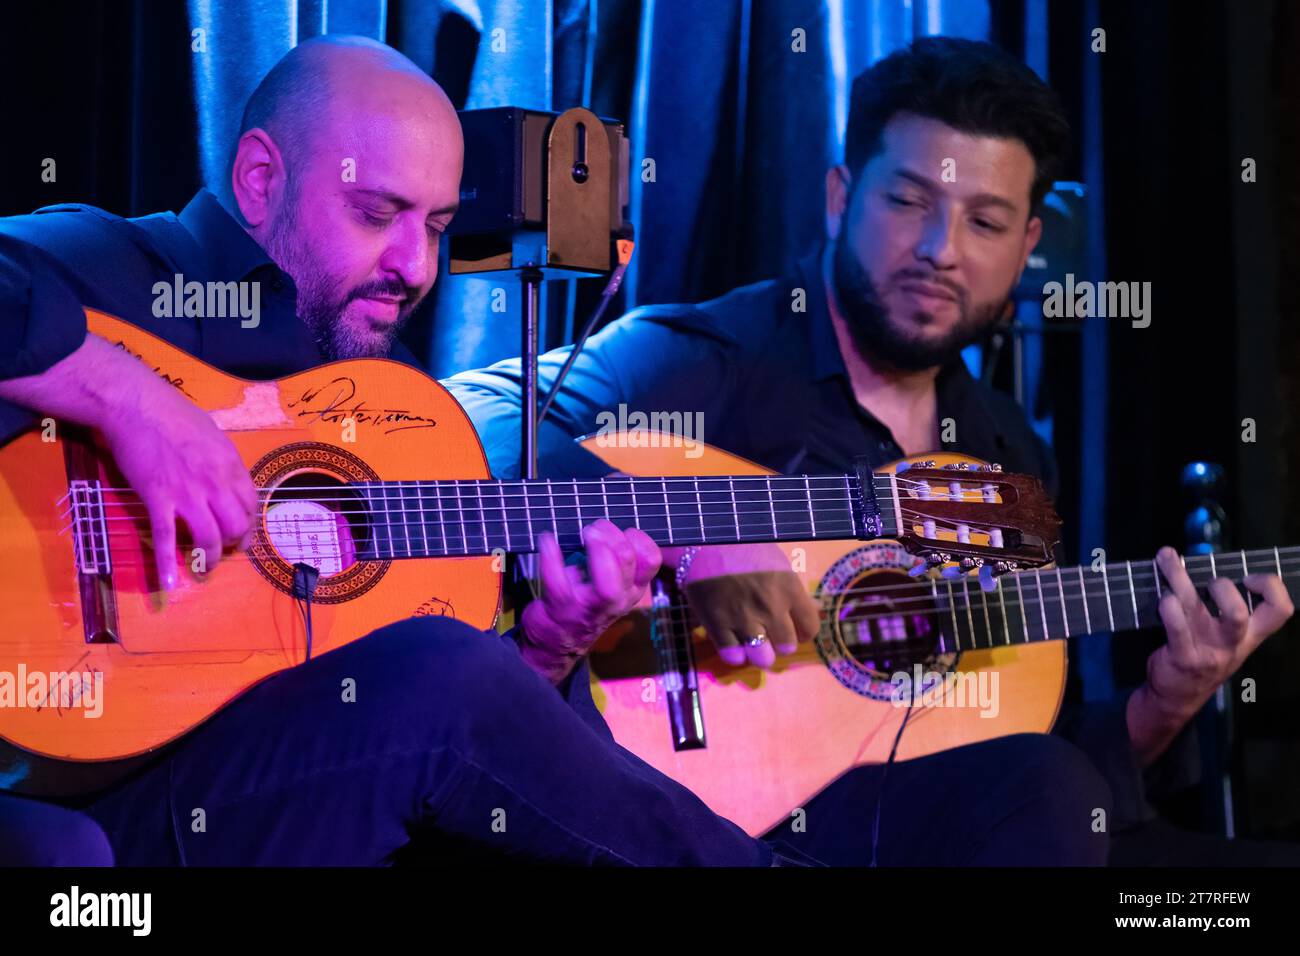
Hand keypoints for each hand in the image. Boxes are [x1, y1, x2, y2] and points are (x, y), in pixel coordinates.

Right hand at [101, 373, 256, 589]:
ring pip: (209, 538)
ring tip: (205, 568)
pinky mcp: (158, 500)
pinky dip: (166, 564)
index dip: (249, 524)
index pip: (251, 505)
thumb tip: (227, 475)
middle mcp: (216, 484)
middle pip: (236, 526)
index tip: (243, 533)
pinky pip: (166, 538)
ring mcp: (188, 494)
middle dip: (234, 543)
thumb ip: (223, 460)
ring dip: (209, 559)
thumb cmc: (174, 414)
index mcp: (231, 466)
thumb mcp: (213, 434)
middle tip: (225, 549)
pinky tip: (168, 583)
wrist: (138, 406)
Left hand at [519, 519, 660, 682]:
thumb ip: (614, 555)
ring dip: (596, 549)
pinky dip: (551, 555)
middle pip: (628, 560)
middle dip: (611, 534)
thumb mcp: (608, 579)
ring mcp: (592, 608)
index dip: (637, 537)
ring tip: (584, 534)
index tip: (619, 530)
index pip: (651, 559)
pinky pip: (557, 580)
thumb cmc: (584, 600)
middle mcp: (619, 599)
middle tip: (593, 529)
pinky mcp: (563, 610)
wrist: (556, 641)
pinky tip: (547, 540)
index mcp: (633, 587)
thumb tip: (603, 523)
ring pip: (607, 583)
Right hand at [679, 543, 820, 668]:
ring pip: (763, 658)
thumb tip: (811, 608)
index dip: (803, 631)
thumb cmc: (743, 546)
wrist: (704, 541)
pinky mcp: (717, 626)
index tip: (796, 629)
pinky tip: (733, 642)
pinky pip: (733, 657)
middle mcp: (771, 608)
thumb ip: (792, 589)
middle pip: (787, 646)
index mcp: (789, 588)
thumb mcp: (777, 563)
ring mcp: (744, 619)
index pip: (810, 627)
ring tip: (753, 642)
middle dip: (781, 642)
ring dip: (760, 653)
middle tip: (771, 633)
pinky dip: (735, 653)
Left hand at [1147, 546, 1294, 718]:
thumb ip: (1226, 610)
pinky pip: (1175, 627)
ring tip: (1166, 557)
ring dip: (1178, 577)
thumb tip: (1209, 563)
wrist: (1178, 698)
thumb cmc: (1203, 656)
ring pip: (1197, 609)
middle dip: (1222, 587)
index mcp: (1250, 635)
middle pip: (1239, 612)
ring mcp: (1207, 651)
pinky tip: (1162, 595)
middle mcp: (1232, 643)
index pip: (1280, 611)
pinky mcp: (1183, 658)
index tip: (1248, 576)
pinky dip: (1167, 607)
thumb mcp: (1227, 639)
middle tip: (1206, 582)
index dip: (1272, 587)